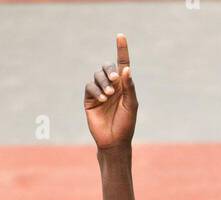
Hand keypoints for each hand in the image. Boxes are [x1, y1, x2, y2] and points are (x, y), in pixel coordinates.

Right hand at [84, 33, 137, 148]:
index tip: (120, 36)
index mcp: (124, 86)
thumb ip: (129, 87)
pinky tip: (102, 99)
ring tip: (109, 95)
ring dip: (103, 82)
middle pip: (107, 67)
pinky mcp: (90, 99)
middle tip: (115, 80)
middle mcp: (112, 86)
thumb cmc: (126, 125)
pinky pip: (90, 86)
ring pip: (98, 75)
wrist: (114, 142)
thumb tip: (126, 69)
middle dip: (110, 70)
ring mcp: (100, 92)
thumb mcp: (131, 105)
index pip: (122, 64)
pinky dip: (96, 90)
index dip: (121, 50)